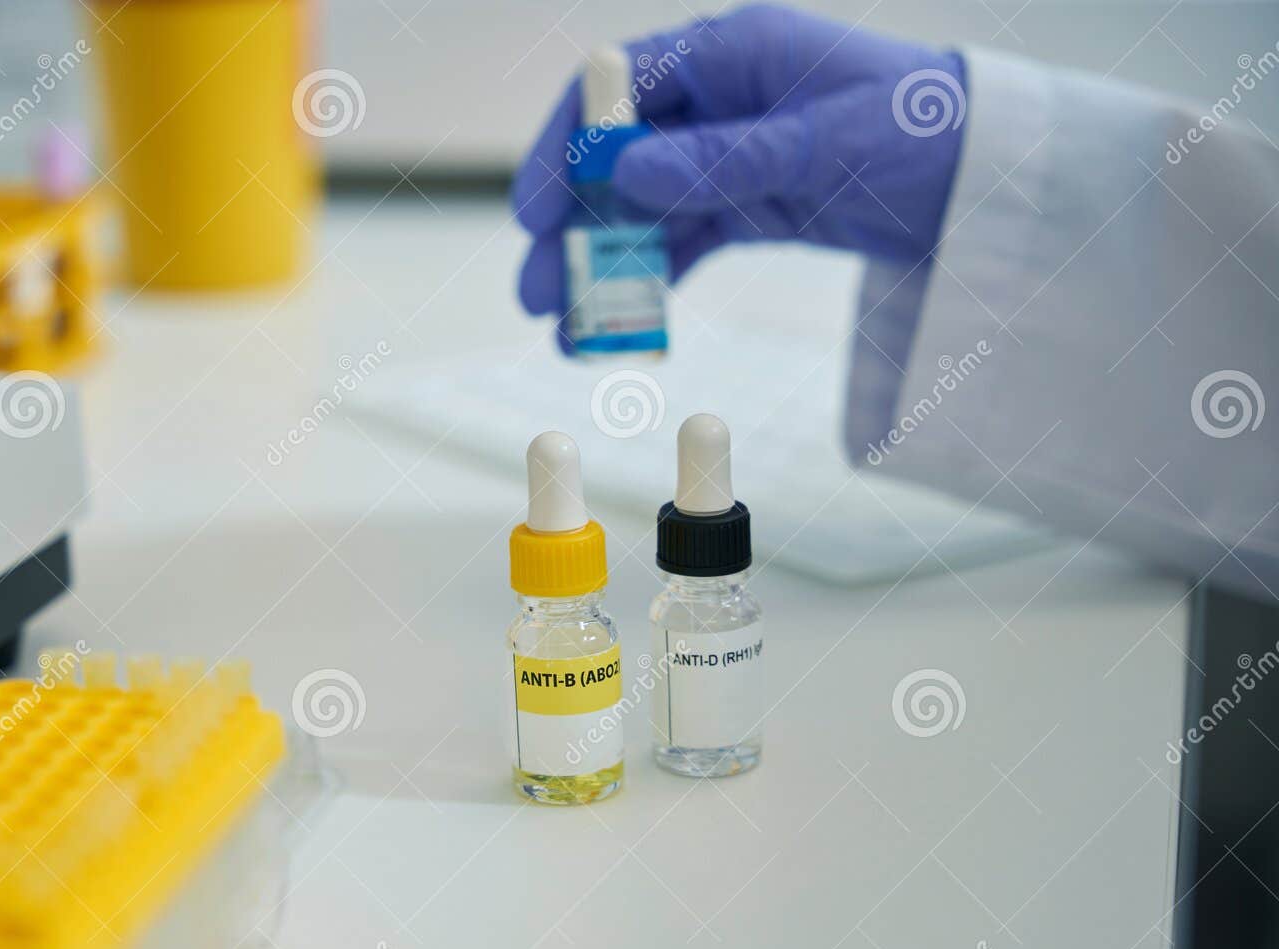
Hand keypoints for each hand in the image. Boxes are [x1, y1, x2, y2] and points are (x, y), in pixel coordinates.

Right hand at [512, 4, 966, 326]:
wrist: (989, 177)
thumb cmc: (919, 130)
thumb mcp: (821, 143)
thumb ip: (722, 160)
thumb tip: (625, 176)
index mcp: (731, 51)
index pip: (617, 89)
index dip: (566, 146)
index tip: (532, 210)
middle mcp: (720, 97)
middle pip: (619, 156)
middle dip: (573, 224)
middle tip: (538, 290)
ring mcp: (732, 152)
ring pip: (646, 207)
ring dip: (605, 264)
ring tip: (568, 326)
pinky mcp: (752, 201)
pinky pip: (686, 240)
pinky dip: (654, 279)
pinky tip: (625, 323)